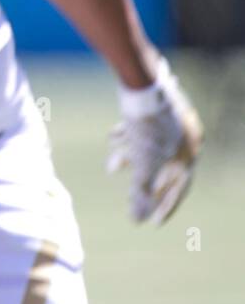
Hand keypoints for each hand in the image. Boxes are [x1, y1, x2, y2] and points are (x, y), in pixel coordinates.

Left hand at [106, 56, 202, 223]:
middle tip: (131, 197)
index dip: (165, 207)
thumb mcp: (143, 161)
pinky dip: (128, 137)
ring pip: (151, 147)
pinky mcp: (157, 105)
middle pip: (165, 167)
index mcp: (191, 150)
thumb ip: (141, 191)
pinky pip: (143, 127)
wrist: (139, 79)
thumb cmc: (146, 123)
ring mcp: (173, 119)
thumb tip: (136, 220)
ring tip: (111, 167)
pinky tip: (112, 138)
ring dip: (131, 158)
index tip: (151, 223)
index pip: (181, 187)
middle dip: (144, 182)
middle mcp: (187, 135)